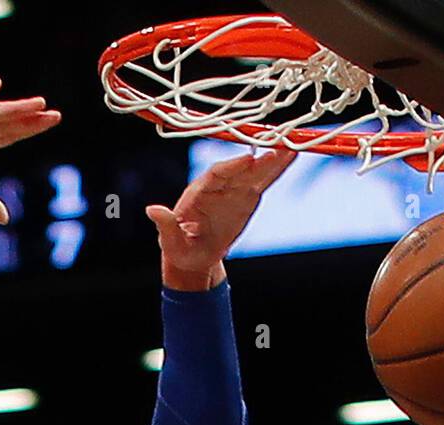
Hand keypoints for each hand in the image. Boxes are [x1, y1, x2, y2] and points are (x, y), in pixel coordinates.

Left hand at [148, 149, 295, 289]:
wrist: (192, 257)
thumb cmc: (179, 249)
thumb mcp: (170, 242)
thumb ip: (165, 225)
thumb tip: (152, 210)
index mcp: (197, 195)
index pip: (215, 176)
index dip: (232, 167)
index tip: (250, 159)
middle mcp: (216, 188)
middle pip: (238, 170)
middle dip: (258, 161)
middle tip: (279, 148)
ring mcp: (232, 192)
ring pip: (253, 173)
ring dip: (272, 161)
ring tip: (291, 149)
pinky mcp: (245, 199)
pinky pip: (261, 183)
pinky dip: (275, 172)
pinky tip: (289, 158)